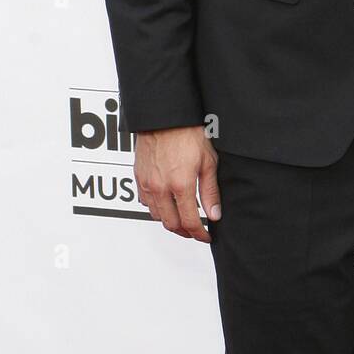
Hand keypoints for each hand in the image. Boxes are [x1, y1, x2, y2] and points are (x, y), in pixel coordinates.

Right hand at [134, 125, 220, 241]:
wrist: (165, 117)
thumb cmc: (188, 133)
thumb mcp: (208, 161)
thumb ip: (210, 191)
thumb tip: (214, 214)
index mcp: (180, 185)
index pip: (189, 221)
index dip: (199, 233)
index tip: (206, 235)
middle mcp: (161, 188)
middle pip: (171, 224)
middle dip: (185, 232)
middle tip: (195, 231)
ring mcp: (147, 184)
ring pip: (156, 216)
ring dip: (170, 221)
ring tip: (183, 219)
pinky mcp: (139, 178)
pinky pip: (145, 202)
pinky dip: (157, 208)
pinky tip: (167, 204)